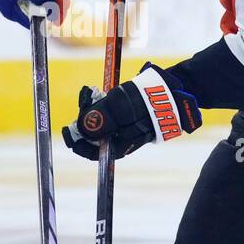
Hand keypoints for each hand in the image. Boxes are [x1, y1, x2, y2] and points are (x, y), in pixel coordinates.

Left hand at [62, 64, 200, 160]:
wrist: (176, 92)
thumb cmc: (148, 102)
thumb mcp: (120, 108)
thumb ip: (100, 119)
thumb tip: (81, 130)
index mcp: (122, 146)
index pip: (93, 152)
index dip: (77, 142)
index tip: (67, 130)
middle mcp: (124, 140)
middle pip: (97, 136)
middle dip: (86, 120)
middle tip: (84, 103)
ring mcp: (130, 128)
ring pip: (104, 123)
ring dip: (96, 110)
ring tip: (93, 94)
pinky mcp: (134, 116)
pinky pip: (114, 114)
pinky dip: (106, 105)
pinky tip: (105, 93)